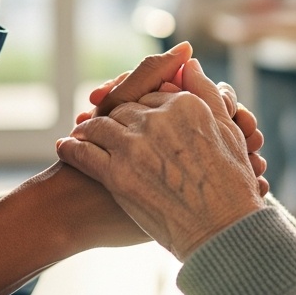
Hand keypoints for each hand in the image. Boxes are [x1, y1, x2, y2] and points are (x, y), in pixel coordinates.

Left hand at [77, 48, 268, 193]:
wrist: (223, 231)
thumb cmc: (231, 185)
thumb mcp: (227, 130)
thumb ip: (206, 92)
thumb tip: (190, 63)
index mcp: (184, 105)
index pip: (152, 95)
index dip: (140, 105)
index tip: (131, 112)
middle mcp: (157, 120)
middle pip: (124, 109)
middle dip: (113, 115)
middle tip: (99, 120)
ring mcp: (135, 146)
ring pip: (101, 126)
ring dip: (88, 128)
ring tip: (79, 132)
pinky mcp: (117, 175)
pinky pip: (84, 154)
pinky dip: (71, 148)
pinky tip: (64, 147)